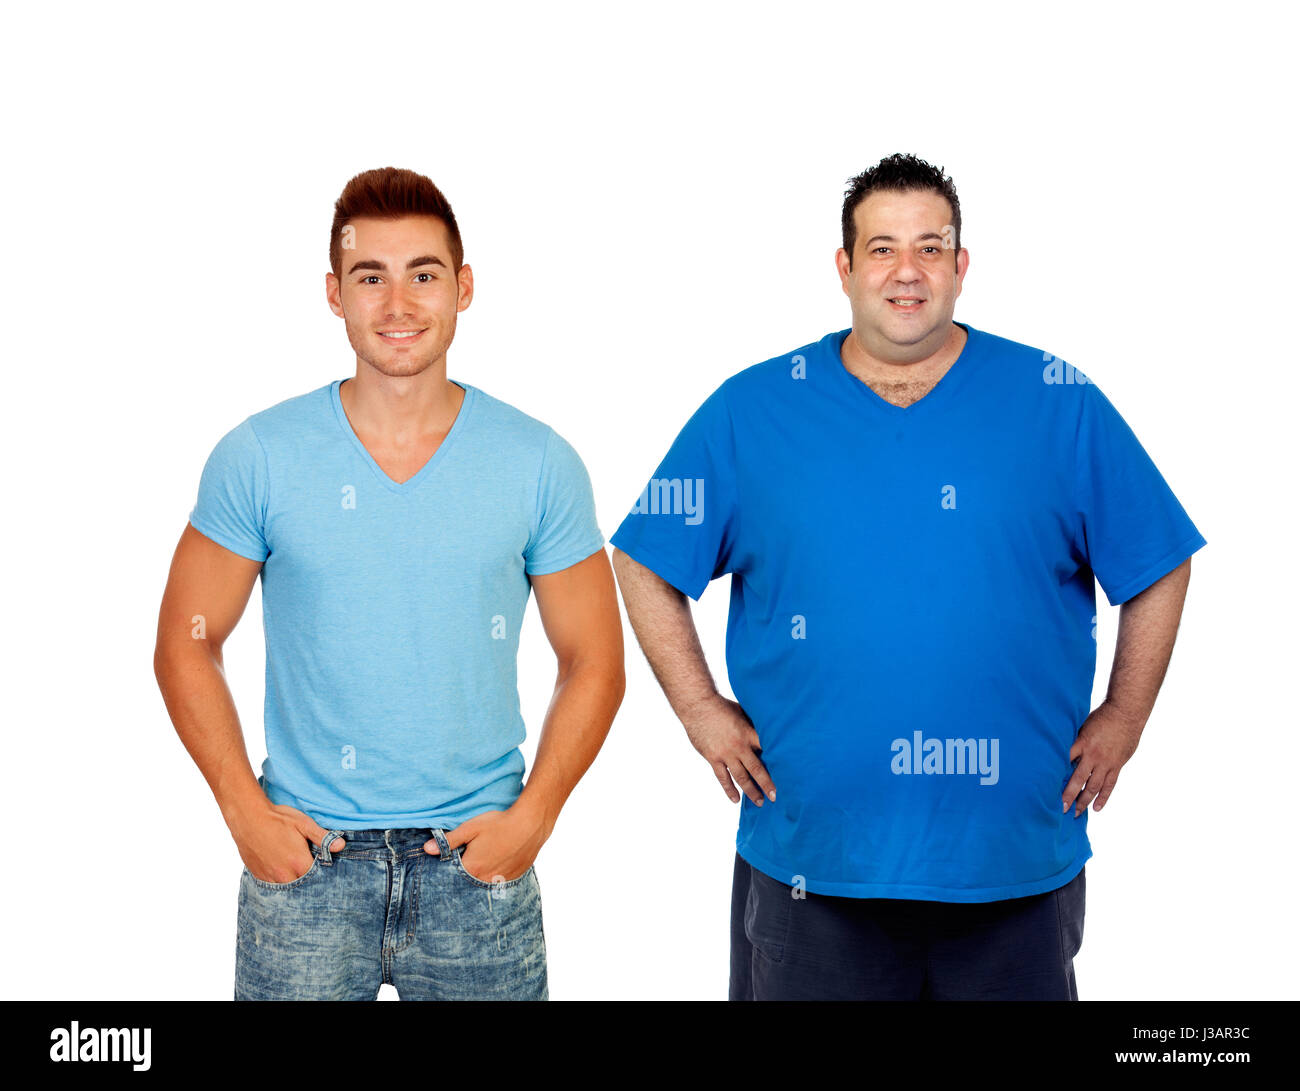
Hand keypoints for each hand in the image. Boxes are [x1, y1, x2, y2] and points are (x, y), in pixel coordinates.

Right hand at [230, 801, 343, 883]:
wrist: (248, 818)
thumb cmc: (278, 819)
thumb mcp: (304, 824)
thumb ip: (322, 837)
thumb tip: (341, 846)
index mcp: (299, 862)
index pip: (318, 877)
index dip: (322, 872)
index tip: (322, 866)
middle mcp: (285, 875)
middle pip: (303, 886)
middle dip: (308, 880)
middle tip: (309, 869)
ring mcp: (270, 877)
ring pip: (287, 888)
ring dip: (293, 882)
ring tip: (295, 871)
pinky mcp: (259, 876)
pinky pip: (273, 886)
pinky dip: (279, 882)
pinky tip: (282, 872)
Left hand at [425, 803, 546, 883]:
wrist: (531, 824)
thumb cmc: (499, 823)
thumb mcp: (471, 828)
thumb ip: (449, 840)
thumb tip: (426, 849)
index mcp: (472, 868)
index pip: (452, 877)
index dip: (450, 870)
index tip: (450, 864)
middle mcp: (485, 879)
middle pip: (469, 883)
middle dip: (466, 874)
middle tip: (471, 859)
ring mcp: (501, 880)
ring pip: (485, 884)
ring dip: (481, 876)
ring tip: (485, 860)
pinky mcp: (514, 878)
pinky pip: (499, 882)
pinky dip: (496, 875)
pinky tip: (498, 862)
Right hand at [681, 694, 774, 805]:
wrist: (698, 706)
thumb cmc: (722, 706)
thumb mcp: (742, 712)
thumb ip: (752, 725)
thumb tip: (767, 731)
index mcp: (748, 733)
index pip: (767, 750)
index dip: (777, 761)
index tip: (788, 773)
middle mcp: (739, 746)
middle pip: (756, 769)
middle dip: (767, 784)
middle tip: (776, 797)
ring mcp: (725, 754)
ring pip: (740, 777)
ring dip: (751, 791)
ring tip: (760, 802)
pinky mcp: (713, 758)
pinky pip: (723, 777)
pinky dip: (729, 789)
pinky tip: (736, 799)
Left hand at [1063, 701, 1142, 816]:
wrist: (1126, 713)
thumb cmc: (1101, 717)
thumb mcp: (1082, 726)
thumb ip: (1075, 742)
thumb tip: (1062, 754)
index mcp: (1081, 743)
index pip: (1064, 762)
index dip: (1055, 775)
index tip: (1045, 786)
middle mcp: (1093, 755)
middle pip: (1077, 780)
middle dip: (1068, 795)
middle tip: (1060, 808)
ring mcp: (1106, 762)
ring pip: (1093, 786)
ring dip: (1084, 801)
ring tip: (1076, 813)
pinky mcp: (1117, 765)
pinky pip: (1109, 785)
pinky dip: (1103, 797)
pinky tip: (1096, 808)